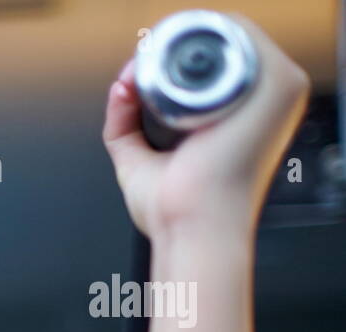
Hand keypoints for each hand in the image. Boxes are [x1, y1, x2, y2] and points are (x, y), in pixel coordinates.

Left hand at [102, 13, 310, 241]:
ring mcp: (277, 91)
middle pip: (218, 46)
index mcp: (242, 118)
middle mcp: (265, 101)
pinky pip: (243, 35)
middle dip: (167, 50)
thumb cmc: (175, 212)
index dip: (169, 60)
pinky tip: (166, 55)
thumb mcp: (139, 161)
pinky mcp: (279, 87)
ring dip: (177, 43)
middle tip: (133, 74)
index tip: (134, 76)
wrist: (193, 229)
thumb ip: (126, 125)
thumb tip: (120, 89)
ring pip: (228, 36)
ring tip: (140, 72)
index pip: (212, 66)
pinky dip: (202, 34)